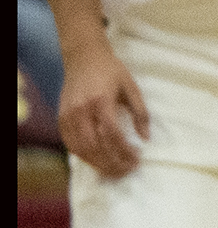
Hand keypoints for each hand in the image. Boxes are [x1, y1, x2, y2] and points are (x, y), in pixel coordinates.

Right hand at [58, 46, 149, 177]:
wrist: (84, 57)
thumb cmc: (111, 71)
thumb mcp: (132, 88)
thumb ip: (140, 113)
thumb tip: (146, 138)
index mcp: (101, 102)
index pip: (112, 134)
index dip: (124, 151)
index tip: (136, 159)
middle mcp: (81, 111)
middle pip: (95, 146)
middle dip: (112, 162)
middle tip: (127, 170)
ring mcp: (68, 116)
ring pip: (81, 149)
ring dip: (98, 163)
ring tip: (114, 170)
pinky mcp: (61, 118)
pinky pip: (70, 144)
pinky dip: (84, 156)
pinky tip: (97, 161)